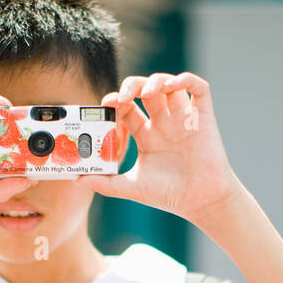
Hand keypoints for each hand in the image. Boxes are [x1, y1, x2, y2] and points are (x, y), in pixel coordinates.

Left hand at [77, 72, 244, 227]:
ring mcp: (183, 118)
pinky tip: (173, 85)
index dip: (116, 101)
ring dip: (156, 80)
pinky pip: (198, 88)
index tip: (106, 104)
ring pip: (169, 85)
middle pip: (145, 91)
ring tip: (146, 92)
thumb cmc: (170, 195)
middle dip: (132, 86)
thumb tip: (78, 179)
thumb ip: (106, 183)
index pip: (128, 109)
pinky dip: (186, 79)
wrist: (201, 202)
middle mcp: (164, 123)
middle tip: (124, 97)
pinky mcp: (203, 117)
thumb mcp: (132, 187)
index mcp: (147, 135)